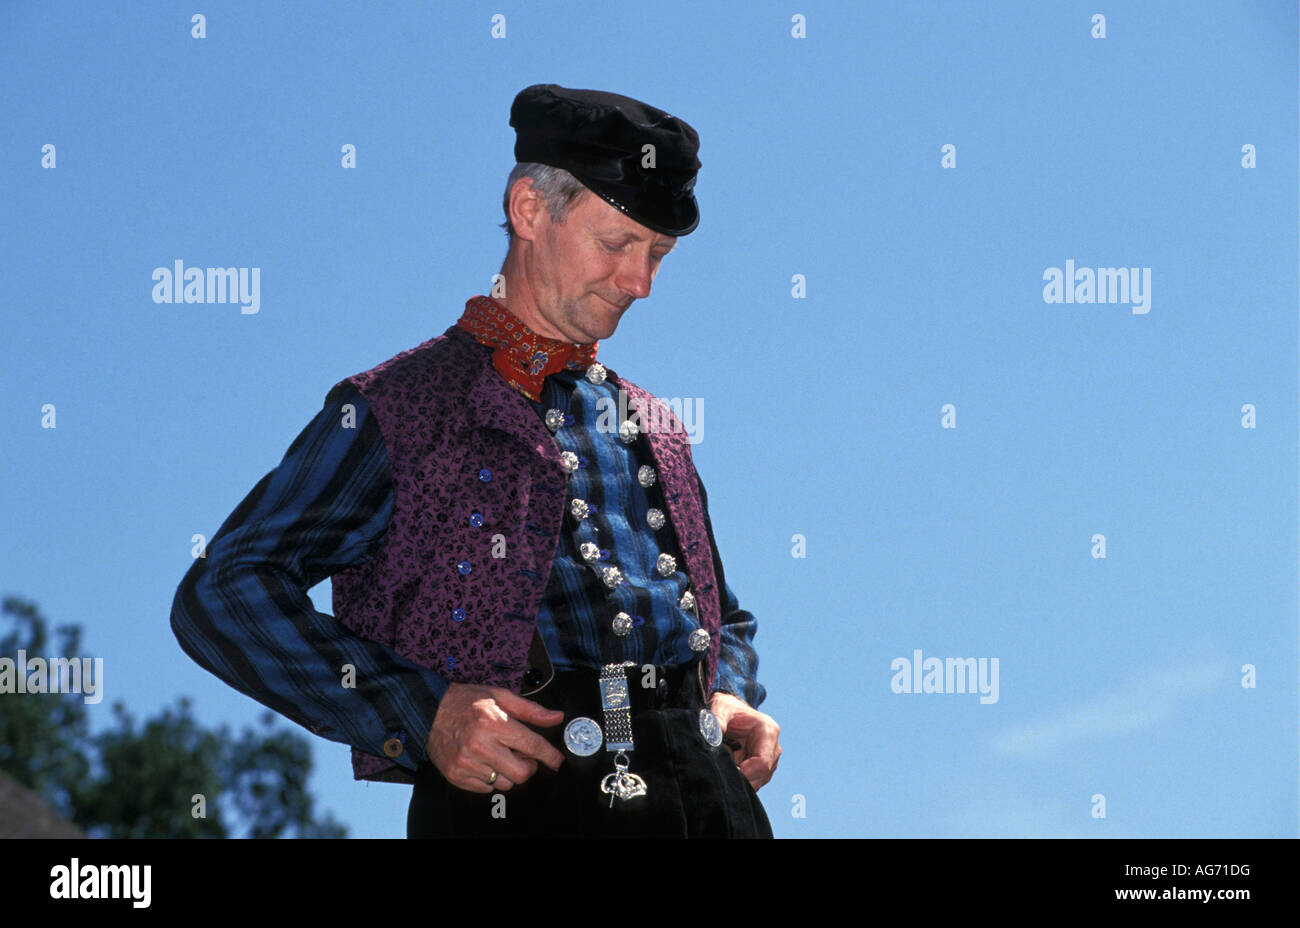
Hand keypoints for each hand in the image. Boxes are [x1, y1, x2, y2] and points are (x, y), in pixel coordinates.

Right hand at [425, 683, 564, 792]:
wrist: (429, 711)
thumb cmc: (466, 701)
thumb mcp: (501, 696)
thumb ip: (531, 710)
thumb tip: (556, 717)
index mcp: (493, 723)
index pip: (532, 746)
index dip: (550, 755)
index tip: (557, 760)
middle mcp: (479, 745)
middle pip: (521, 773)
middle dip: (529, 766)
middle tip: (523, 755)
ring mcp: (466, 763)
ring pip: (504, 783)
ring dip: (509, 772)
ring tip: (499, 754)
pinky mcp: (456, 775)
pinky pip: (486, 789)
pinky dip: (491, 778)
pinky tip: (485, 761)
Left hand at [709, 691, 780, 790]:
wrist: (730, 711)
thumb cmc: (727, 708)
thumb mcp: (721, 709)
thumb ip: (717, 721)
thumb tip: (712, 738)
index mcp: (768, 731)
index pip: (763, 763)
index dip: (745, 773)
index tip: (726, 772)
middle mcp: (773, 747)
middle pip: (762, 775)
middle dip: (741, 778)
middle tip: (721, 772)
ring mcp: (769, 758)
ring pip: (757, 781)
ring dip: (739, 779)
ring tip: (724, 766)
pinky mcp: (761, 766)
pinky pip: (752, 781)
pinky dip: (739, 779)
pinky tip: (727, 769)